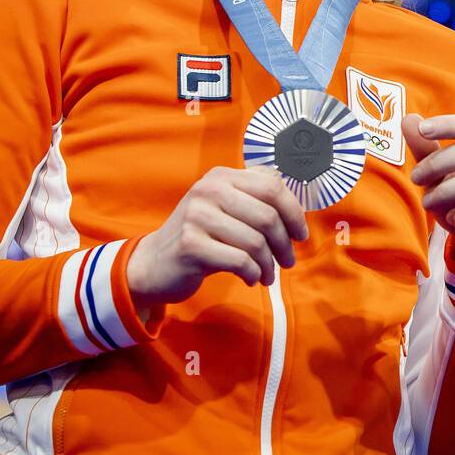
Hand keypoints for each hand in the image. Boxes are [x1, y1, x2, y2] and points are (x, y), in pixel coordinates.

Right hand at [126, 166, 307, 311]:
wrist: (154, 263)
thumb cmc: (200, 236)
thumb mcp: (224, 207)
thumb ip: (254, 196)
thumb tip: (295, 202)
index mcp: (221, 176)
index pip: (272, 187)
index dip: (294, 212)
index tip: (300, 235)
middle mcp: (208, 190)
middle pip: (268, 216)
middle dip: (284, 244)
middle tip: (288, 261)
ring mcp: (197, 216)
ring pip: (256, 242)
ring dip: (269, 265)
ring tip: (267, 275)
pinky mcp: (191, 246)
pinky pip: (240, 261)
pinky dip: (253, 274)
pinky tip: (251, 279)